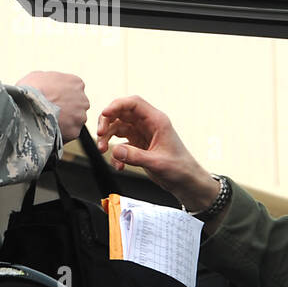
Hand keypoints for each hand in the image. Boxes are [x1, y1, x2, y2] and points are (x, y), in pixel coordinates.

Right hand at [16, 71, 88, 141]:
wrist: (27, 107)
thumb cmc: (31, 90)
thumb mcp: (38, 75)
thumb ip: (49, 79)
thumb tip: (46, 85)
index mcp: (76, 83)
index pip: (73, 90)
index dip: (61, 96)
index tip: (52, 100)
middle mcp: (83, 99)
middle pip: (76, 106)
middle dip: (66, 109)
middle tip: (50, 112)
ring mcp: (80, 116)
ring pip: (74, 120)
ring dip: (64, 122)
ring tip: (48, 122)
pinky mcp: (75, 131)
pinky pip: (69, 133)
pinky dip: (61, 133)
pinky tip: (49, 131)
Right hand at [96, 96, 219, 210]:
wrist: (186, 183)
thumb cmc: (180, 169)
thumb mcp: (157, 163)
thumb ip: (135, 156)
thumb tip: (115, 151)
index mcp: (157, 121)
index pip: (134, 103)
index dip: (117, 105)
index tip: (104, 114)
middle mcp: (148, 125)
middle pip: (121, 113)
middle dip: (107, 122)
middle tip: (100, 135)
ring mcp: (142, 134)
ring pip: (118, 127)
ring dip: (108, 138)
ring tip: (103, 150)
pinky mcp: (139, 145)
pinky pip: (121, 143)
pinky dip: (116, 153)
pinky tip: (118, 165)